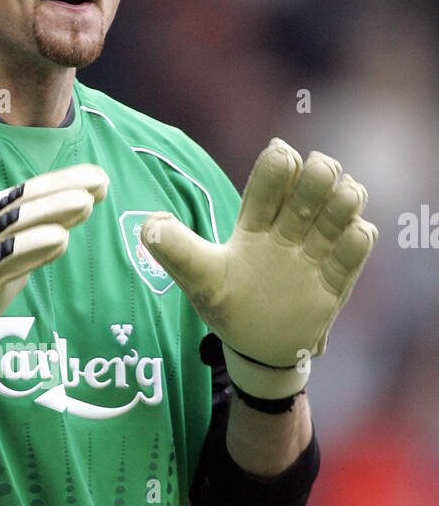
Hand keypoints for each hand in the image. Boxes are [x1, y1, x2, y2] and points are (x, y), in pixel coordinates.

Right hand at [0, 165, 108, 376]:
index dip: (64, 182)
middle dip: (64, 190)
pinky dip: (33, 247)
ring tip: (86, 203)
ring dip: (52, 212)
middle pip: (27, 201)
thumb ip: (30, 243)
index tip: (99, 177)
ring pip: (18, 224)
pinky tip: (60, 239)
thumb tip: (65, 230)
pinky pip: (6, 258)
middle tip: (100, 182)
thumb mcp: (3, 254)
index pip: (31, 192)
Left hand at [140, 139, 376, 397]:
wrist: (258, 351)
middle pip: (311, 186)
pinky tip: (352, 236)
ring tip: (345, 199)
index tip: (281, 154)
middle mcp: (289, 230)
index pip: (270, 182)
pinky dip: (357, 238)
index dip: (278, 165)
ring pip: (341, 208)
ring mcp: (315, 253)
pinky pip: (356, 248)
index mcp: (255, 223)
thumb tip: (149, 224)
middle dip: (319, 173)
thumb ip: (176, 250)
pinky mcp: (335, 281)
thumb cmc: (227, 307)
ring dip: (345, 198)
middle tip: (320, 173)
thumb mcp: (199, 279)